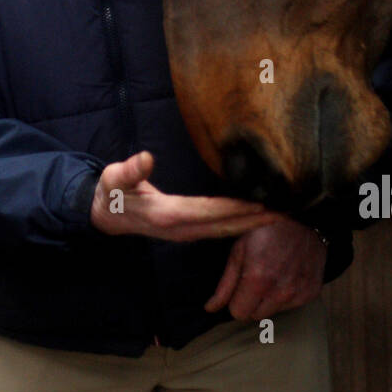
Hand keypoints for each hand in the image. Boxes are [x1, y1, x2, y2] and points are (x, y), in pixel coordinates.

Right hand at [90, 151, 271, 241]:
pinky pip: (219, 230)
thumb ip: (128, 171)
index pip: (208, 212)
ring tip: (280, 215)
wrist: (105, 216)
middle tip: (286, 211)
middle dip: (254, 219)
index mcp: (166, 215)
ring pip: (224, 231)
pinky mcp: (187, 231)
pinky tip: (256, 219)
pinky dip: (240, 225)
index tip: (261, 203)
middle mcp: (179, 229)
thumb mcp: (113, 179)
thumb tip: (146, 158)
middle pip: (224, 226)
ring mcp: (184, 233)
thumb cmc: (111, 194)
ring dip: (252, 224)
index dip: (235, 208)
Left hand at [204, 214, 326, 320]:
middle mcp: (281, 291)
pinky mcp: (311, 292)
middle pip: (256, 315)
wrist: (302, 217)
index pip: (239, 313)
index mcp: (258, 280)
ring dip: (269, 299)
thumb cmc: (264, 230)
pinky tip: (287, 274)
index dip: (236, 300)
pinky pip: (291, 305)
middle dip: (252, 300)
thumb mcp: (238, 250)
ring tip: (272, 273)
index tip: (240, 284)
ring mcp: (299, 293)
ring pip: (273, 311)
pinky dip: (286, 295)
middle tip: (256, 276)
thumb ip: (225, 284)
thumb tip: (210, 309)